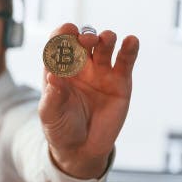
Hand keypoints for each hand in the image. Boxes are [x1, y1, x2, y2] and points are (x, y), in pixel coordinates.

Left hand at [39, 23, 138, 178]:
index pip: (58, 43)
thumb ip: (52, 96)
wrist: (82, 148)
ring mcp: (101, 71)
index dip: (62, 35)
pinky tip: (131, 41)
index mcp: (58, 69)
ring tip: (106, 40)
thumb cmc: (60, 128)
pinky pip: (126, 60)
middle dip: (85, 35)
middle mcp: (80, 65)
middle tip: (87, 40)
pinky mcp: (120, 80)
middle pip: (83, 40)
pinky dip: (130, 48)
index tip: (66, 32)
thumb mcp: (50, 114)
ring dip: (106, 38)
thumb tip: (52, 77)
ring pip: (104, 45)